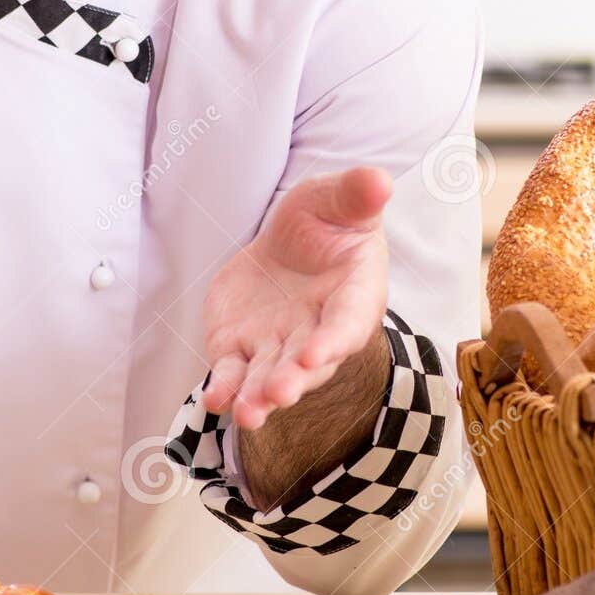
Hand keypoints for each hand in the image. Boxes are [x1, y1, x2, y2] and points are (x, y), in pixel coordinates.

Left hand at [202, 166, 390, 428]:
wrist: (288, 242)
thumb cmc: (325, 220)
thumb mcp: (336, 198)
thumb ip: (356, 194)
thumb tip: (379, 181)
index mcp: (353, 296)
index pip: (346, 323)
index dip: (333, 340)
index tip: (315, 353)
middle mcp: (318, 331)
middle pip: (307, 362)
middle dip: (292, 379)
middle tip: (277, 394)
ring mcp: (278, 345)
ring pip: (269, 377)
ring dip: (258, 397)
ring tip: (246, 414)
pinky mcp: (241, 347)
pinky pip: (233, 372)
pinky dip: (225, 388)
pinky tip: (215, 400)